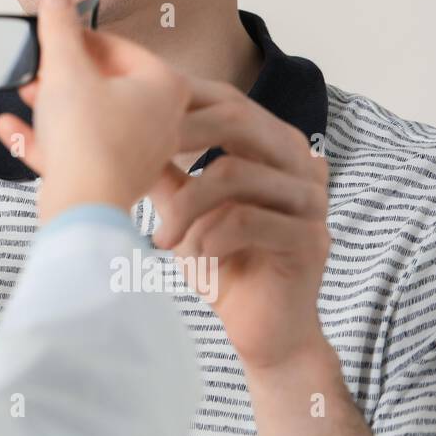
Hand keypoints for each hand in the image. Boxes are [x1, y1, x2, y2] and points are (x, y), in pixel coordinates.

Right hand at [0, 0, 189, 219]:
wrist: (82, 209)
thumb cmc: (86, 139)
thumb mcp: (65, 68)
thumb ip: (59, 27)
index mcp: (164, 87)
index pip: (118, 46)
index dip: (77, 37)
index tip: (51, 35)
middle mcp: (160, 120)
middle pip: (104, 82)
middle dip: (61, 72)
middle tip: (36, 65)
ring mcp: (137, 152)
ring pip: (89, 116)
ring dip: (51, 103)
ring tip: (21, 91)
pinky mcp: (112, 179)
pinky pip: (77, 149)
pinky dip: (46, 138)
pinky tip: (10, 126)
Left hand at [150, 77, 330, 372]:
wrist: (262, 333)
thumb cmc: (222, 264)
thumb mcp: (186, 209)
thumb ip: (167, 170)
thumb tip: (124, 129)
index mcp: (275, 148)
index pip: (230, 103)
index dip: (181, 103)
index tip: (130, 116)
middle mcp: (301, 164)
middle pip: (237, 121)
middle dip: (178, 138)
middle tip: (135, 161)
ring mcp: (311, 200)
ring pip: (233, 173)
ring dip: (185, 207)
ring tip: (162, 238)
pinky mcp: (311, 239)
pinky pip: (247, 219)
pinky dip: (208, 236)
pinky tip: (192, 255)